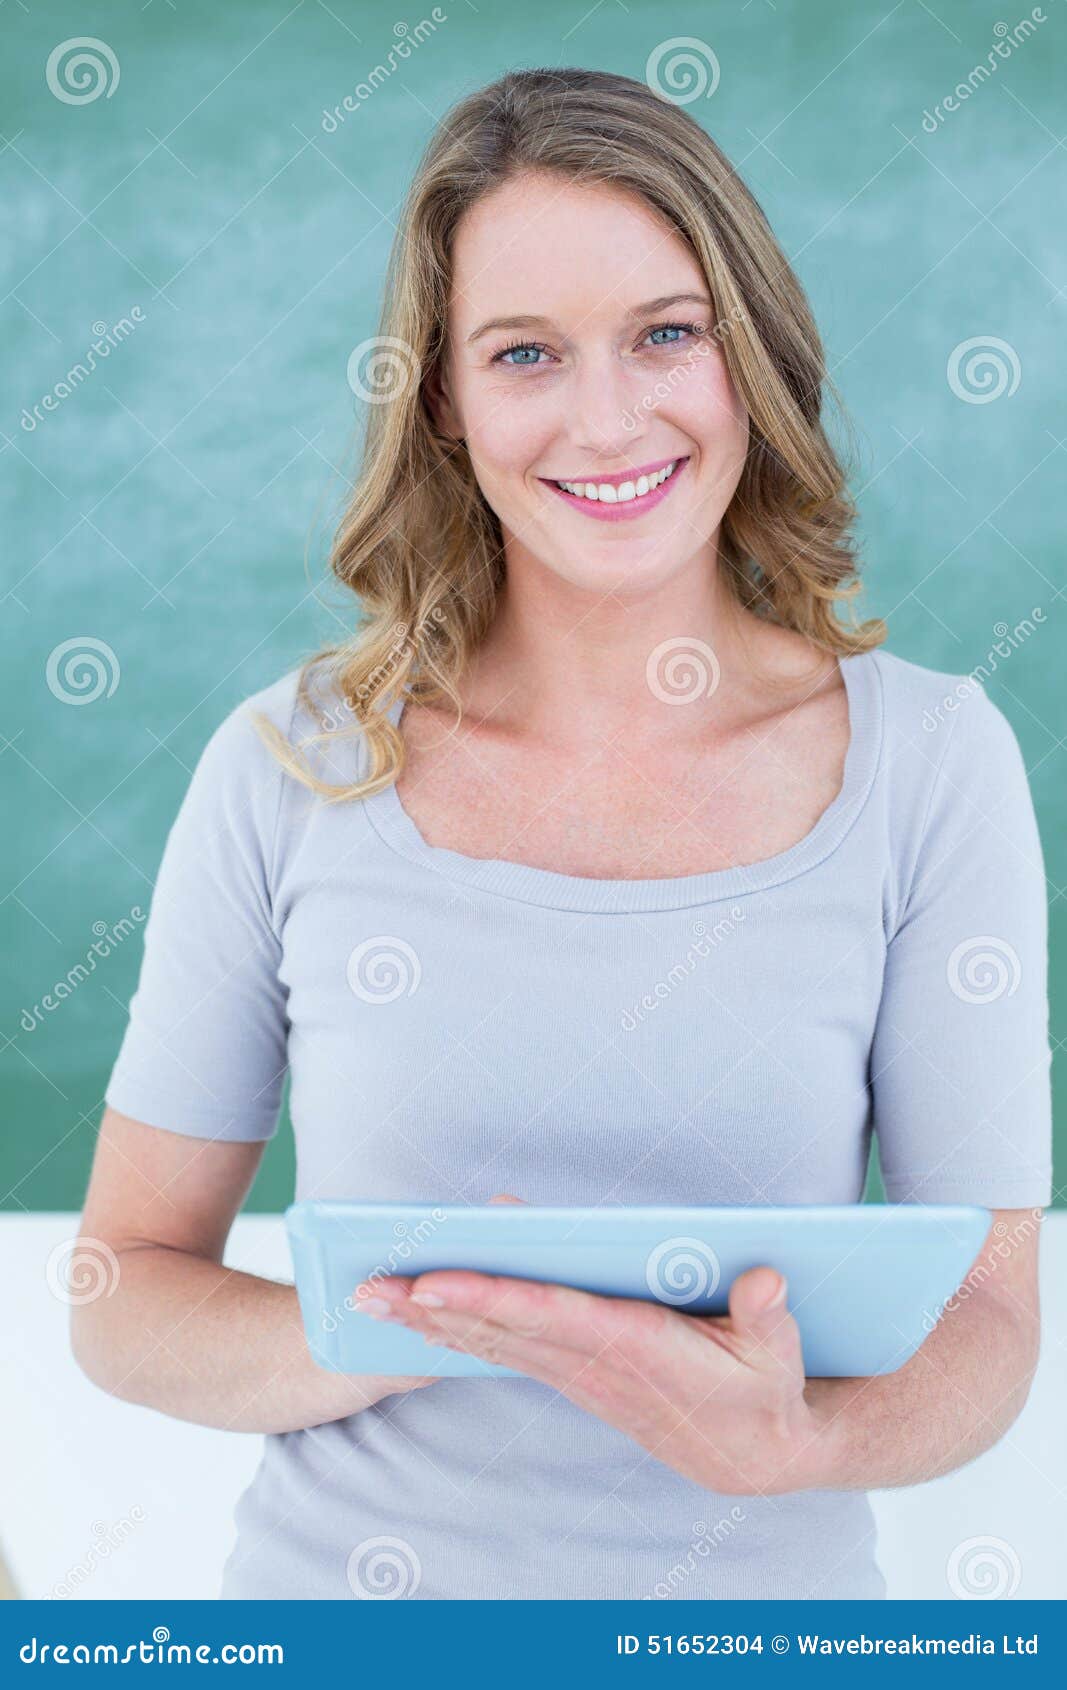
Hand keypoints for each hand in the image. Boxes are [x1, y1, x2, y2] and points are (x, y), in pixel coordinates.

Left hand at [354, 1195, 838, 1494]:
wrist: (754, 1456)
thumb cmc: (765, 1391)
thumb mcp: (778, 1354)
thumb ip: (767, 1314)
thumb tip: (765, 1278)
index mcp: (633, 1347)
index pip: (547, 1315)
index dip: (489, 1298)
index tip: (433, 1282)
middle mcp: (592, 1363)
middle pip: (497, 1329)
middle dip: (429, 1308)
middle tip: (365, 1287)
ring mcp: (578, 1374)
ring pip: (491, 1343)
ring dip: (429, 1322)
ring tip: (371, 1298)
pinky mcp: (576, 1375)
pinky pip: (505, 1351)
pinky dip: (459, 1332)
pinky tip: (423, 1315)